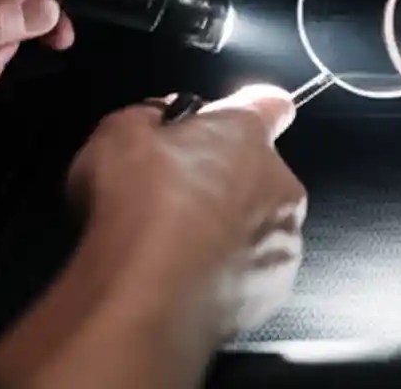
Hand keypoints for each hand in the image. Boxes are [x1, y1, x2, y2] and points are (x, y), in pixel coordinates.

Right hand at [0, 85, 303, 388]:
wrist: (146, 297)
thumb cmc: (136, 205)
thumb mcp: (116, 136)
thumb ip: (145, 120)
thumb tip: (157, 123)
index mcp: (247, 135)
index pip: (271, 103)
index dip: (247, 111)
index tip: (223, 125)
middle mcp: (279, 185)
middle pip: (261, 173)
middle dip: (228, 181)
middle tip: (176, 198)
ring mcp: (283, 243)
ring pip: (262, 227)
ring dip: (231, 232)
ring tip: (177, 250)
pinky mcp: (274, 293)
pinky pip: (254, 275)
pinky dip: (229, 277)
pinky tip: (189, 282)